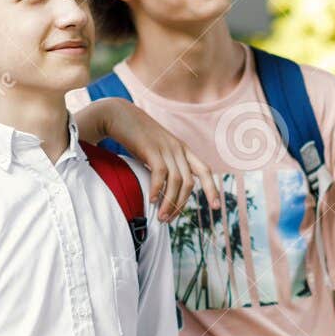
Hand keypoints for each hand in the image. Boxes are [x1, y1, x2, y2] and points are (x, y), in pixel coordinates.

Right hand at [82, 97, 219, 221]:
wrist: (118, 115)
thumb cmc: (134, 136)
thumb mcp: (156, 149)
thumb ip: (164, 165)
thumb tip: (163, 190)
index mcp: (182, 149)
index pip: (204, 170)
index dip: (212, 189)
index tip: (216, 207)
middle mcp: (178, 148)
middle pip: (190, 182)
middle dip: (182, 204)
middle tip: (169, 220)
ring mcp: (165, 148)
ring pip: (176, 181)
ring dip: (169, 202)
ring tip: (161, 217)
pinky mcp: (151, 148)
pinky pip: (160, 174)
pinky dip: (157, 189)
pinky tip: (151, 200)